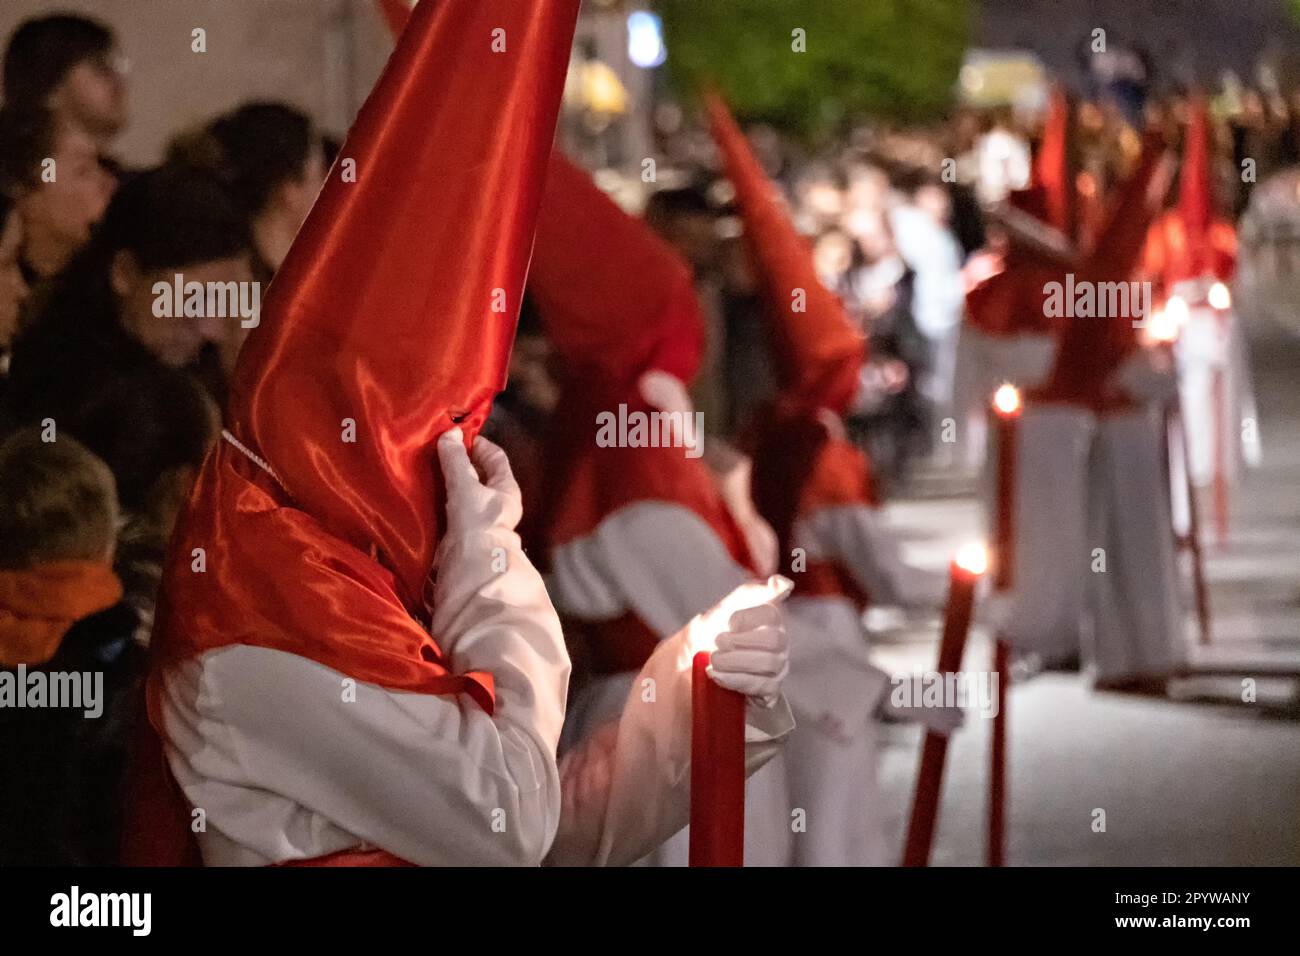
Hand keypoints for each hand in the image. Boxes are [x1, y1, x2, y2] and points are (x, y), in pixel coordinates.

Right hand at [436, 427, 522, 537]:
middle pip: (480, 476)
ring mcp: (481, 520)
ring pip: (465, 493)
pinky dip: (441, 501)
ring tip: (428, 469)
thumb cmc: (477, 522)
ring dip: (449, 482)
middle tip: (438, 451)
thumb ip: (456, 461)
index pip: (496, 457)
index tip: (458, 435)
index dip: (479, 444)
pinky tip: (425, 495)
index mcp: (507, 488)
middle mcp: (498, 503)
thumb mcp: (465, 486)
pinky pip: (452, 510)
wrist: (473, 567)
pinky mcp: (464, 534)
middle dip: (461, 463)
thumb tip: (451, 433)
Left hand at [694, 576, 792, 708]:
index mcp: (770, 621)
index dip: (747, 617)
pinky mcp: (769, 693)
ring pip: (768, 664)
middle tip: (717, 643)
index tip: (729, 622)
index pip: (771, 614)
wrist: (688, 671)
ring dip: (735, 662)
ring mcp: (777, 670)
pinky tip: (717, 676)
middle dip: (740, 642)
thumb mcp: (722, 611)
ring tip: (713, 661)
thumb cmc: (710, 638)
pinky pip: (761, 687)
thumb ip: (750, 593)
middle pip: (775, 640)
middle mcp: (779, 645)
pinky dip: (735, 680)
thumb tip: (785, 582)